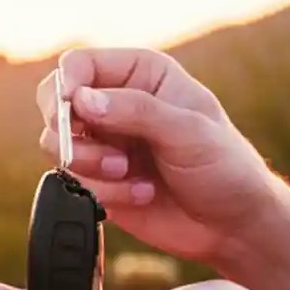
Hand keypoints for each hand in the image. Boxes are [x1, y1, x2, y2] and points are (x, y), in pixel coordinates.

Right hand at [37, 47, 289, 264]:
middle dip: (69, 130)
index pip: (80, 64)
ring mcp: (105, 142)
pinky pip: (72, 180)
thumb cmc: (225, 168)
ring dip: (91, 164)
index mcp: (140, 74)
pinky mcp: (98, 179)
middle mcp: (116, 103)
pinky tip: (141, 193)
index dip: (68, 85)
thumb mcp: (188, 131)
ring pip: (58, 143)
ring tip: (130, 173)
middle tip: (102, 152)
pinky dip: (103, 191)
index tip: (73, 110)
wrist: (233, 225)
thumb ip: (136, 110)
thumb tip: (82, 99)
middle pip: (55, 101)